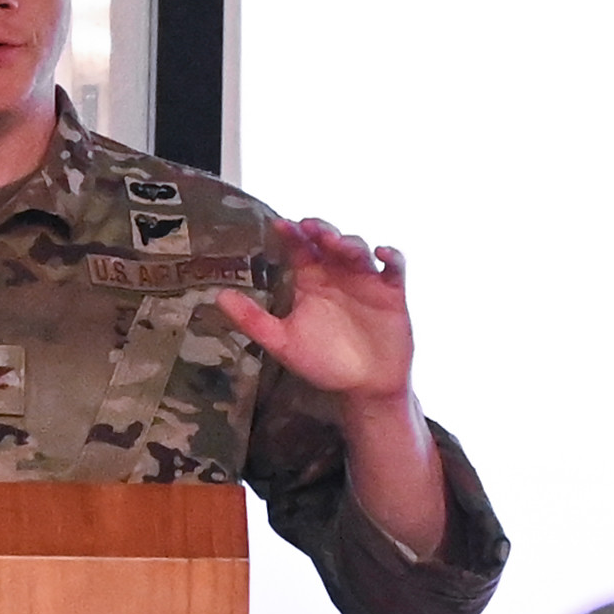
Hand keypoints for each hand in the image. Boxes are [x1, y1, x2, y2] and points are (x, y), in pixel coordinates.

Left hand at [217, 216, 415, 401]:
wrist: (364, 388)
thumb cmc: (324, 363)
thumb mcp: (283, 343)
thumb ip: (253, 321)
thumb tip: (219, 297)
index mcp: (311, 282)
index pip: (300, 249)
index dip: (292, 234)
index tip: (280, 225)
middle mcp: (337, 275)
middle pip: (329, 240)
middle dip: (321, 230)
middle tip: (310, 229)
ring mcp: (366, 281)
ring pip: (358, 248)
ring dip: (349, 242)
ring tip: (337, 246)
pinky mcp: (392, 292)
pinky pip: (394, 265)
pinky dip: (391, 255)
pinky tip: (380, 253)